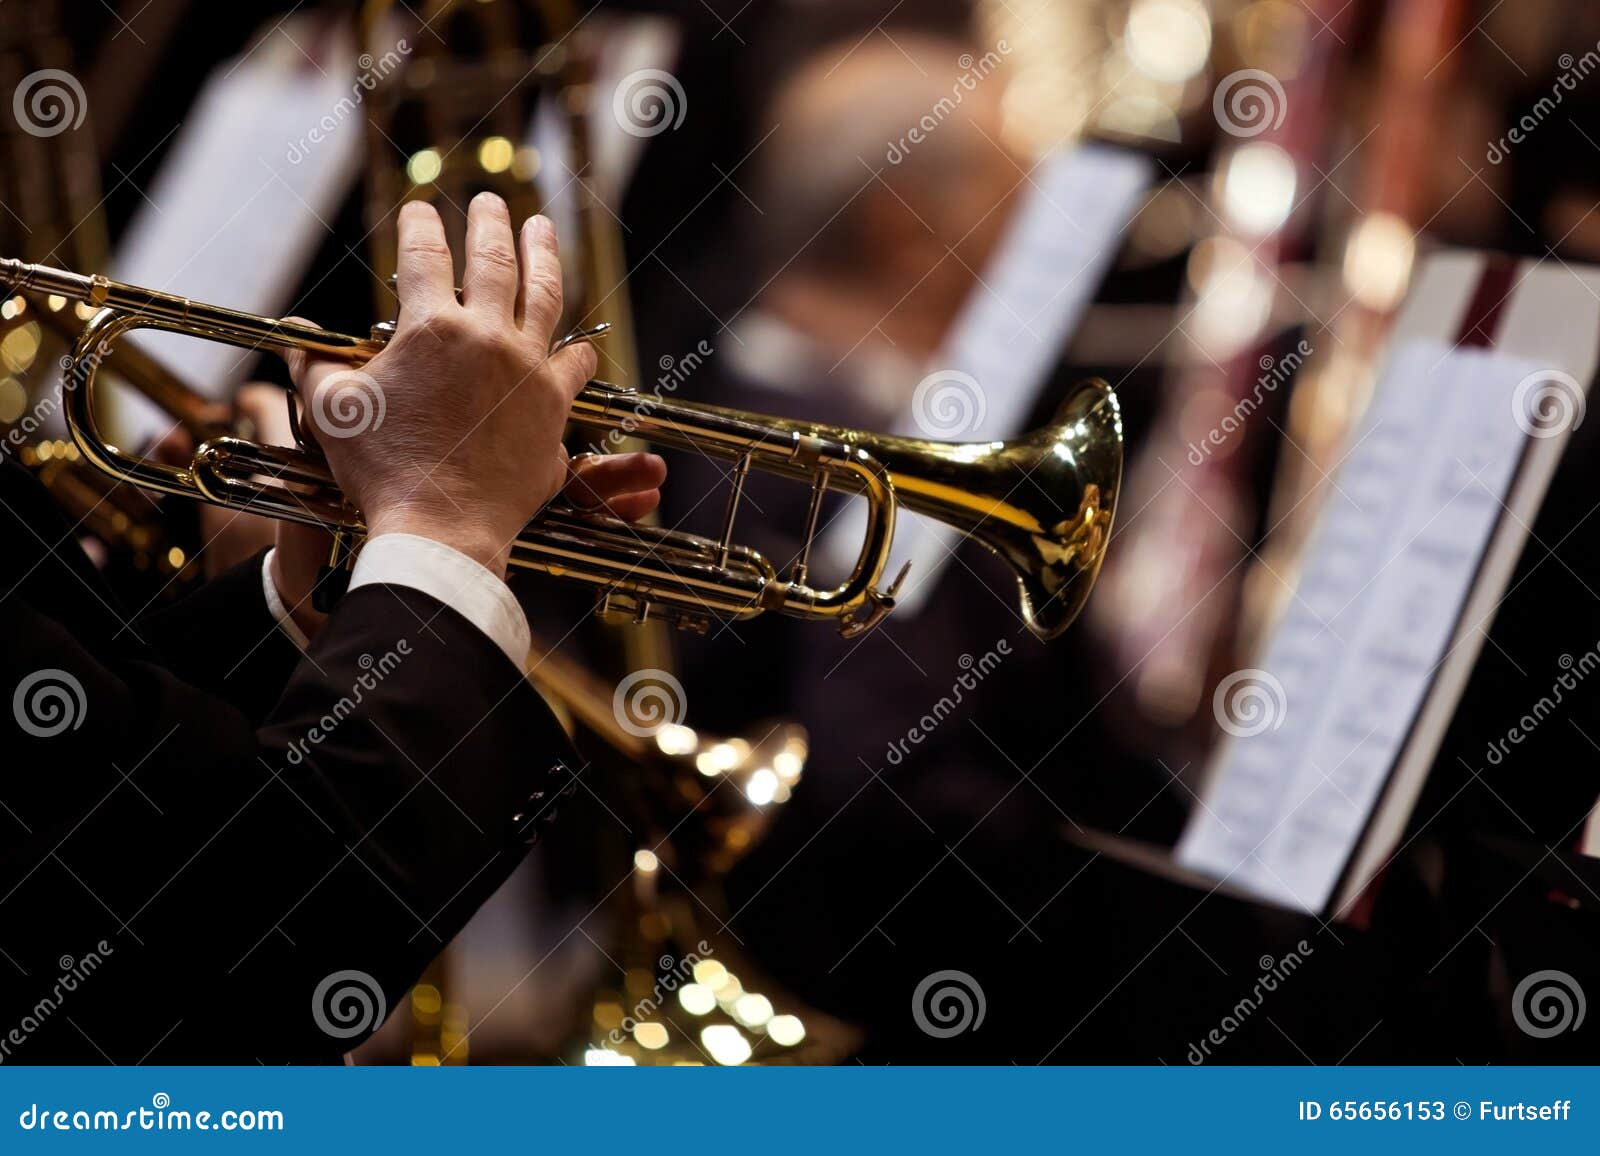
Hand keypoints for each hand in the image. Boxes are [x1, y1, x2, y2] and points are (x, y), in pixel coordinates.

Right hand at [285, 195, 601, 578]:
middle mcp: (488, 336)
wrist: (442, 526)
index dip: (420, 225)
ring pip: (545, 295)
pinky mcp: (554, 406)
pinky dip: (577, 349)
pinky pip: (576, 365)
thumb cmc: (383, 471)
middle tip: (491, 201)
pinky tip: (579, 340)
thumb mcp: (333, 410)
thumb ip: (315, 366)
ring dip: (544, 255)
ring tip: (542, 229)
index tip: (419, 210)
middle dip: (490, 223)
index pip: (425, 255)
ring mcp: (528, 369)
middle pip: (494, 259)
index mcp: (431, 327)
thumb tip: (293, 336)